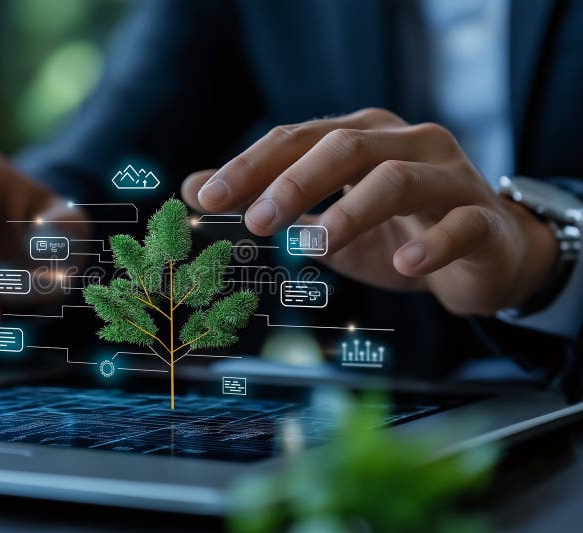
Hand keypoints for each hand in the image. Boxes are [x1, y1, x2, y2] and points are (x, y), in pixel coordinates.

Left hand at [181, 108, 556, 315]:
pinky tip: (404, 264)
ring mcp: (449, 177)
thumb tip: (194, 188)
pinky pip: (460, 225)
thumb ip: (266, 200)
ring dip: (352, 210)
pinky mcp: (483, 218)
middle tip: (257, 221)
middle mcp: (405, 143)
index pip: (298, 138)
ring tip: (316, 244)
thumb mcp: (322, 217)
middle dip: (294, 182)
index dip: (252, 165)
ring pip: (398, 177)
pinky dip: (431, 244)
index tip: (210, 195)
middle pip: (344, 145)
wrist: (482, 256)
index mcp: (362, 136)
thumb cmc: (393, 232)